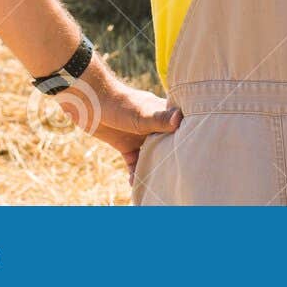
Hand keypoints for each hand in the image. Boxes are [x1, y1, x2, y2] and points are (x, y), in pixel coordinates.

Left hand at [62, 68, 181, 180]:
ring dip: (154, 167)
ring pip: (152, 155)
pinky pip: (134, 162)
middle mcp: (154, 125)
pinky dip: (136, 173)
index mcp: (163, 113)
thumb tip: (179, 119)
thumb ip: (160, 119)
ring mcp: (140, 135)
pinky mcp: (126, 145)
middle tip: (181, 173)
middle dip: (172, 157)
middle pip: (168, 143)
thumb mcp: (142, 114)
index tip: (198, 152)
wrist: (89, 102)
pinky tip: (136, 184)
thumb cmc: (119, 103)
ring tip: (161, 182)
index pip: (181, 126)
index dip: (189, 138)